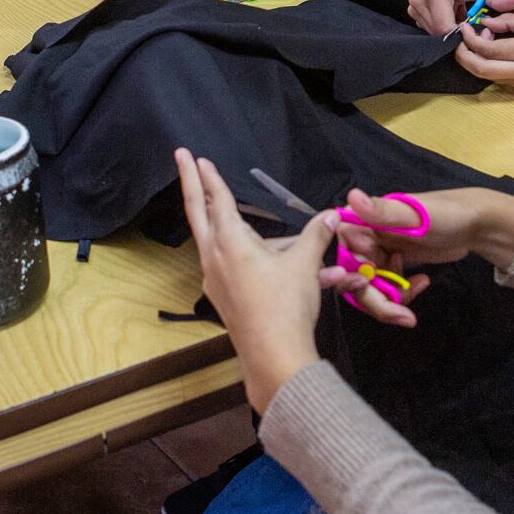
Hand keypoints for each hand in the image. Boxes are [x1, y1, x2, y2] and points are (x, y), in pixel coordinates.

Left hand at [176, 148, 339, 411]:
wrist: (273, 355)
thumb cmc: (286, 305)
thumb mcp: (305, 265)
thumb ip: (316, 236)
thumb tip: (331, 216)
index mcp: (231, 242)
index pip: (218, 200)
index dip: (211, 177)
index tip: (198, 158)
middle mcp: (215, 256)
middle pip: (198, 211)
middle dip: (191, 183)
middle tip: (182, 158)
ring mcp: (214, 278)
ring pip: (213, 238)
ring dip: (222, 220)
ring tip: (256, 224)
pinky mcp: (222, 296)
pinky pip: (225, 262)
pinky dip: (238, 250)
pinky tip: (264, 255)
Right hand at [323, 187, 513, 284]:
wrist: (476, 224)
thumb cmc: (445, 212)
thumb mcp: (413, 213)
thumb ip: (382, 211)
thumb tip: (352, 196)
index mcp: (363, 220)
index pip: (340, 252)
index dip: (348, 273)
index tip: (366, 284)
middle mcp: (365, 237)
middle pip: (353, 277)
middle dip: (374, 297)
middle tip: (400, 312)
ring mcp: (379, 253)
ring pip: (369, 288)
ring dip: (390, 298)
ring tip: (417, 289)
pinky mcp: (394, 266)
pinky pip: (386, 288)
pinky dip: (401, 293)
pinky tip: (422, 282)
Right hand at [408, 0, 490, 33]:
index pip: (445, 28)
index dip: (462, 34)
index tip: (477, 30)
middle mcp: (418, 0)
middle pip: (438, 32)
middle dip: (456, 33)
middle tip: (471, 23)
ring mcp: (413, 6)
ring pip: (433, 33)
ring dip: (449, 30)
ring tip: (461, 17)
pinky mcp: (413, 11)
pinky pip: (429, 28)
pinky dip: (442, 26)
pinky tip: (451, 16)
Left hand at [453, 0, 513, 97]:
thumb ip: (511, 21)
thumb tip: (487, 22)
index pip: (488, 49)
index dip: (470, 38)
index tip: (464, 27)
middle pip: (480, 69)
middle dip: (463, 55)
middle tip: (460, 40)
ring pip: (485, 75)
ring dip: (474, 60)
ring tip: (480, 41)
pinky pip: (495, 77)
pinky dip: (486, 64)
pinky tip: (491, 51)